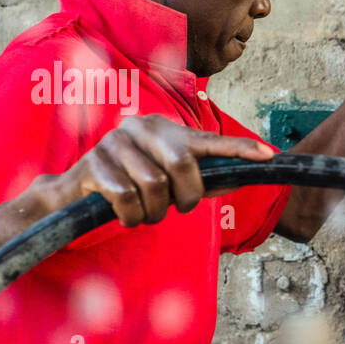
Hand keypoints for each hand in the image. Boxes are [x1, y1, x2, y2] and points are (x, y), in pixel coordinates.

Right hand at [32, 114, 275, 225]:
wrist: (74, 193)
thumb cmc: (131, 185)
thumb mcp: (167, 179)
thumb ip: (200, 177)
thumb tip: (240, 179)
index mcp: (164, 129)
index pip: (208, 140)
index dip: (239, 149)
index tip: (270, 156)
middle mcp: (140, 127)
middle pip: (182, 164)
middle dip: (187, 195)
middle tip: (178, 208)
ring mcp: (113, 142)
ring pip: (153, 185)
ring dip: (154, 211)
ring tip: (147, 213)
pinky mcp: (92, 164)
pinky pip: (125, 198)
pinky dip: (131, 216)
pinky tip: (126, 215)